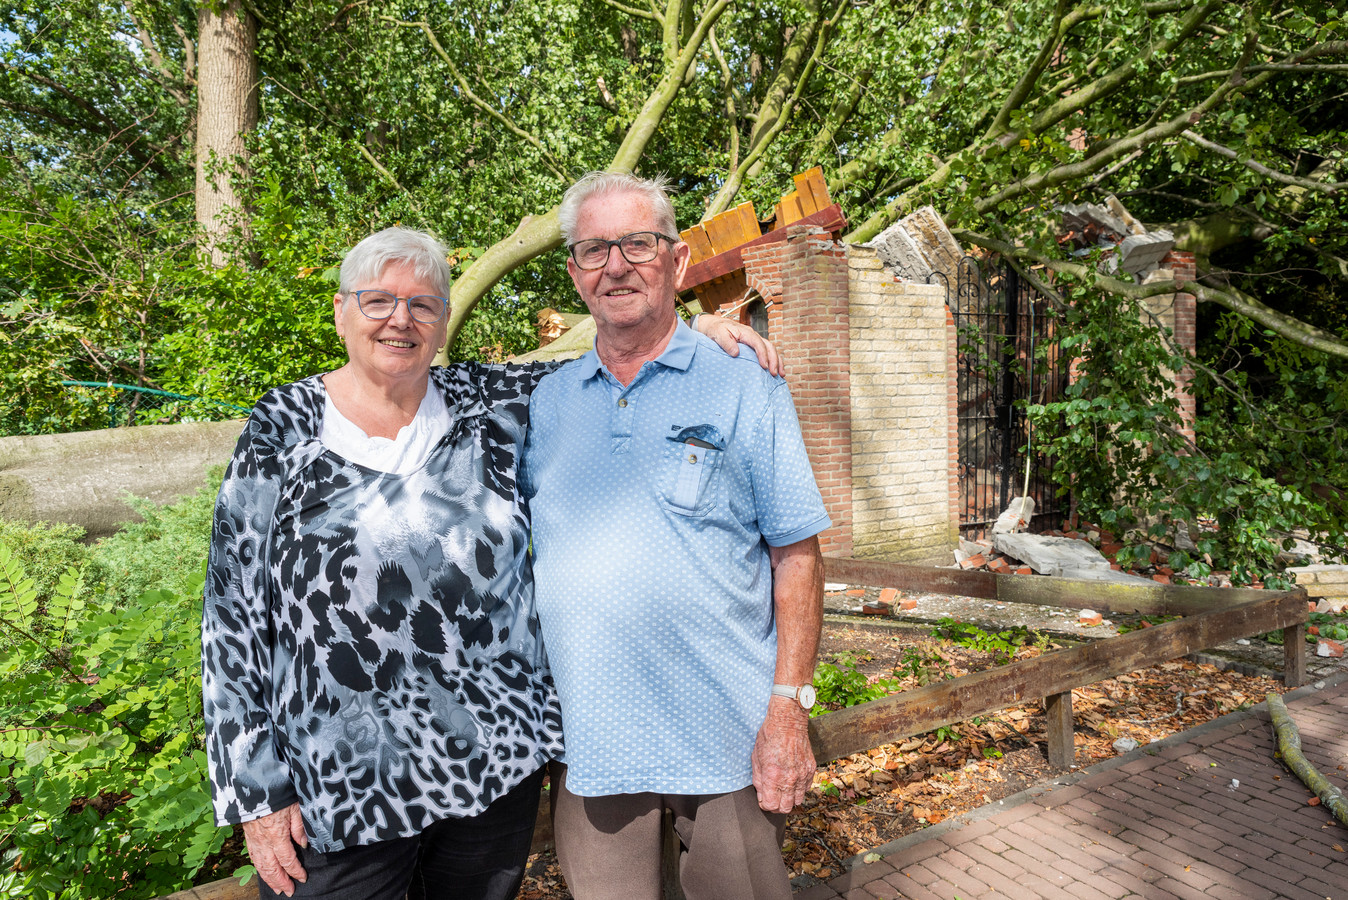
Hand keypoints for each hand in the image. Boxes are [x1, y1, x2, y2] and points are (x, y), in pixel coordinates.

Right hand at [242, 802, 308, 896]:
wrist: (254, 786)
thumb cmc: (277, 794)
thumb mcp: (295, 807)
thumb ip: (299, 827)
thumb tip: (304, 844)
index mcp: (277, 836)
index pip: (288, 860)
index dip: (295, 871)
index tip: (303, 878)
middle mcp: (264, 842)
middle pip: (273, 868)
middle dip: (282, 882)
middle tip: (290, 891)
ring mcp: (254, 840)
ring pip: (261, 866)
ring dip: (269, 880)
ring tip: (277, 889)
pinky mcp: (248, 837)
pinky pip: (253, 857)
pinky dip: (259, 868)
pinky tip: (263, 872)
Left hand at [693, 314, 783, 376]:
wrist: (713, 325)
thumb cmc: (716, 330)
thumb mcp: (718, 334)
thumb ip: (726, 342)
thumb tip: (736, 353)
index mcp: (745, 332)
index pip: (758, 343)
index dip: (762, 354)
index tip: (764, 366)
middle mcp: (753, 335)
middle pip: (768, 346)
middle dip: (774, 360)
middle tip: (774, 373)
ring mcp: (754, 340)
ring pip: (770, 349)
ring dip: (777, 361)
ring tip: (780, 374)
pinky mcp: (753, 346)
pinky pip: (766, 352)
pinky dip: (772, 360)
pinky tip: (775, 370)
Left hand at [751, 696, 815, 812]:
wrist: (788, 722)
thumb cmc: (769, 737)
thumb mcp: (756, 758)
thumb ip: (759, 780)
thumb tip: (762, 796)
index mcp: (773, 777)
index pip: (770, 806)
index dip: (765, 805)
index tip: (763, 799)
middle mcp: (790, 779)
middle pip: (785, 808)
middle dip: (777, 807)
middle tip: (772, 798)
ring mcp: (802, 775)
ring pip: (797, 801)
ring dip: (789, 799)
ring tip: (782, 790)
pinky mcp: (811, 769)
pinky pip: (806, 788)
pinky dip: (798, 789)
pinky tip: (791, 780)